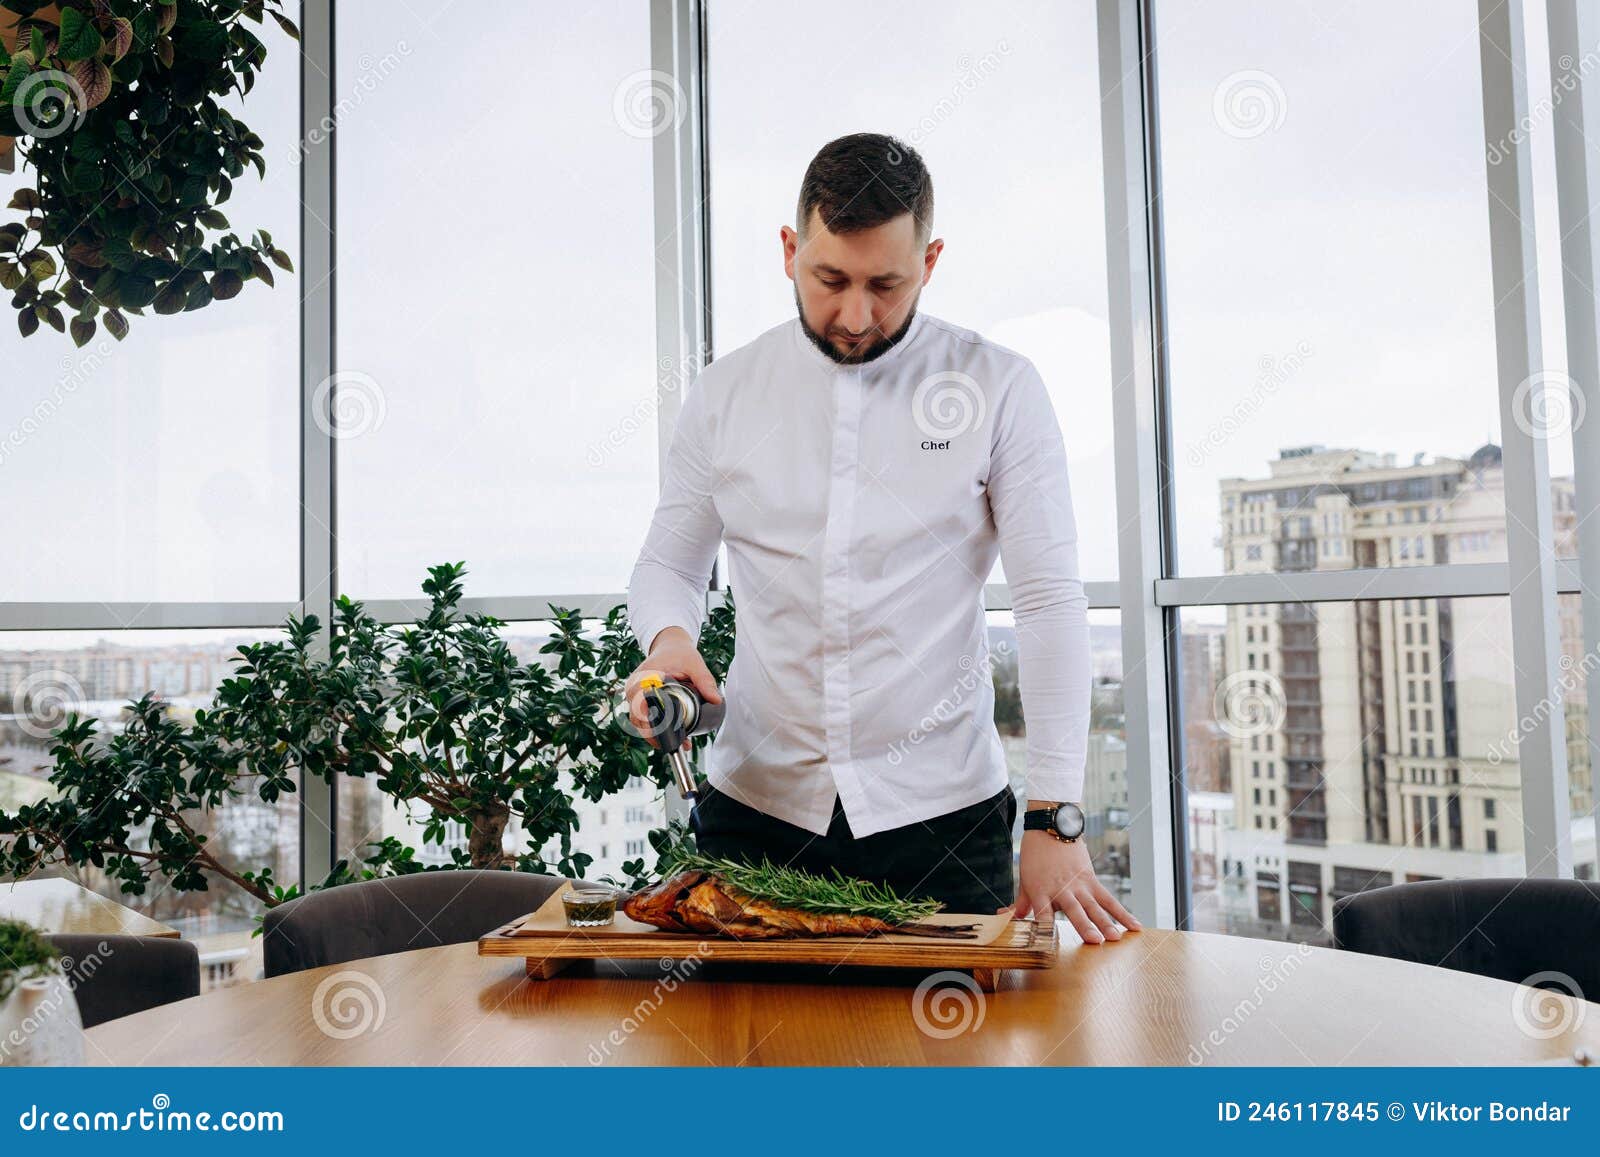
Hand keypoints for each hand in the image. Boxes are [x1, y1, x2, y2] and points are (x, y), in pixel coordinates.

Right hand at [624, 626, 721, 750]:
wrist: (670, 645)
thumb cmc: (678, 652)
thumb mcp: (694, 664)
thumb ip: (705, 681)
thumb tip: (716, 700)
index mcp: (642, 679)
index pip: (639, 707)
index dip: (649, 725)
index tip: (664, 737)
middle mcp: (634, 688)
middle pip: (637, 720)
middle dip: (655, 736)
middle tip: (678, 745)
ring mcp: (635, 696)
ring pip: (640, 722)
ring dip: (656, 735)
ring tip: (679, 744)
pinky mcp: (640, 700)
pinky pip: (644, 718)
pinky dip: (656, 728)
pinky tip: (673, 737)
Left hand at [1013, 830, 1141, 943]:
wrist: (1051, 828)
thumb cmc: (1035, 856)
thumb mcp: (1026, 880)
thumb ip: (1021, 903)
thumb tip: (1004, 918)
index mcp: (1040, 891)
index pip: (1042, 914)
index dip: (1045, 928)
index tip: (1048, 946)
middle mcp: (1061, 889)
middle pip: (1074, 910)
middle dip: (1084, 926)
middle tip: (1094, 941)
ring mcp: (1079, 885)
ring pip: (1094, 906)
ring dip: (1106, 922)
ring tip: (1114, 938)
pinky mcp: (1092, 880)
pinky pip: (1109, 899)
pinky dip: (1122, 913)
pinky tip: (1134, 926)